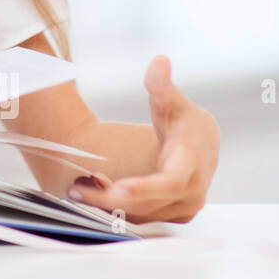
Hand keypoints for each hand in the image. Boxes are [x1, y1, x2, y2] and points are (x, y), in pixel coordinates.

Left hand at [69, 55, 219, 223]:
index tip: (116, 189)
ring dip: (107, 206)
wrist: (202, 145)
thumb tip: (160, 61)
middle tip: (76, 190)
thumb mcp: (172, 102)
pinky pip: (141, 217)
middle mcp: (190, 192)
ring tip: (77, 189)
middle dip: (110, 200)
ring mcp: (181, 207)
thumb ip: (161, 85)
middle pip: (148, 204)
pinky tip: (91, 193)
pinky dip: (116, 208)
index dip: (144, 188)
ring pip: (141, 214)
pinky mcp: (171, 214)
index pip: (169, 182)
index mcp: (191, 164)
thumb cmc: (184, 122)